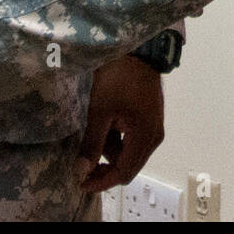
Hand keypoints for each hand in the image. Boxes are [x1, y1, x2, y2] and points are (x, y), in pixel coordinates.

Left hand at [77, 55, 164, 192]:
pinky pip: (132, 139)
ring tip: (96, 126)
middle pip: (127, 165)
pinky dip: (117, 137)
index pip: (123, 173)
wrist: (137, 50)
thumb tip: (81, 172)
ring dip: (110, 148)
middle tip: (81, 159)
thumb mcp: (100, 111)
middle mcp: (154, 137)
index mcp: (145, 138)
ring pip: (128, 152)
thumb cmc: (118, 79)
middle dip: (104, 165)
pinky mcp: (150, 119)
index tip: (80, 182)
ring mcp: (154, 128)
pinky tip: (106, 121)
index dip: (101, 181)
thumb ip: (92, 144)